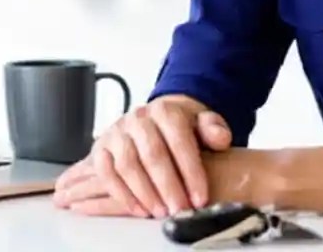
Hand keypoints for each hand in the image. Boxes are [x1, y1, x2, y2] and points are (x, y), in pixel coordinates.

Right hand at [52, 95, 231, 217]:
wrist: (156, 119)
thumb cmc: (182, 127)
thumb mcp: (203, 123)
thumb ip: (214, 129)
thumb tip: (220, 138)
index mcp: (165, 111)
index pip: (179, 141)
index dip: (190, 172)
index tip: (200, 197)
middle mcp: (138, 118)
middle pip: (152, 154)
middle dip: (168, 186)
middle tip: (180, 209)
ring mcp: (117, 133)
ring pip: (127, 164)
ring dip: (145, 193)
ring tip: (160, 212)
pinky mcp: (101, 148)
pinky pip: (106, 172)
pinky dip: (121, 194)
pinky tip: (138, 209)